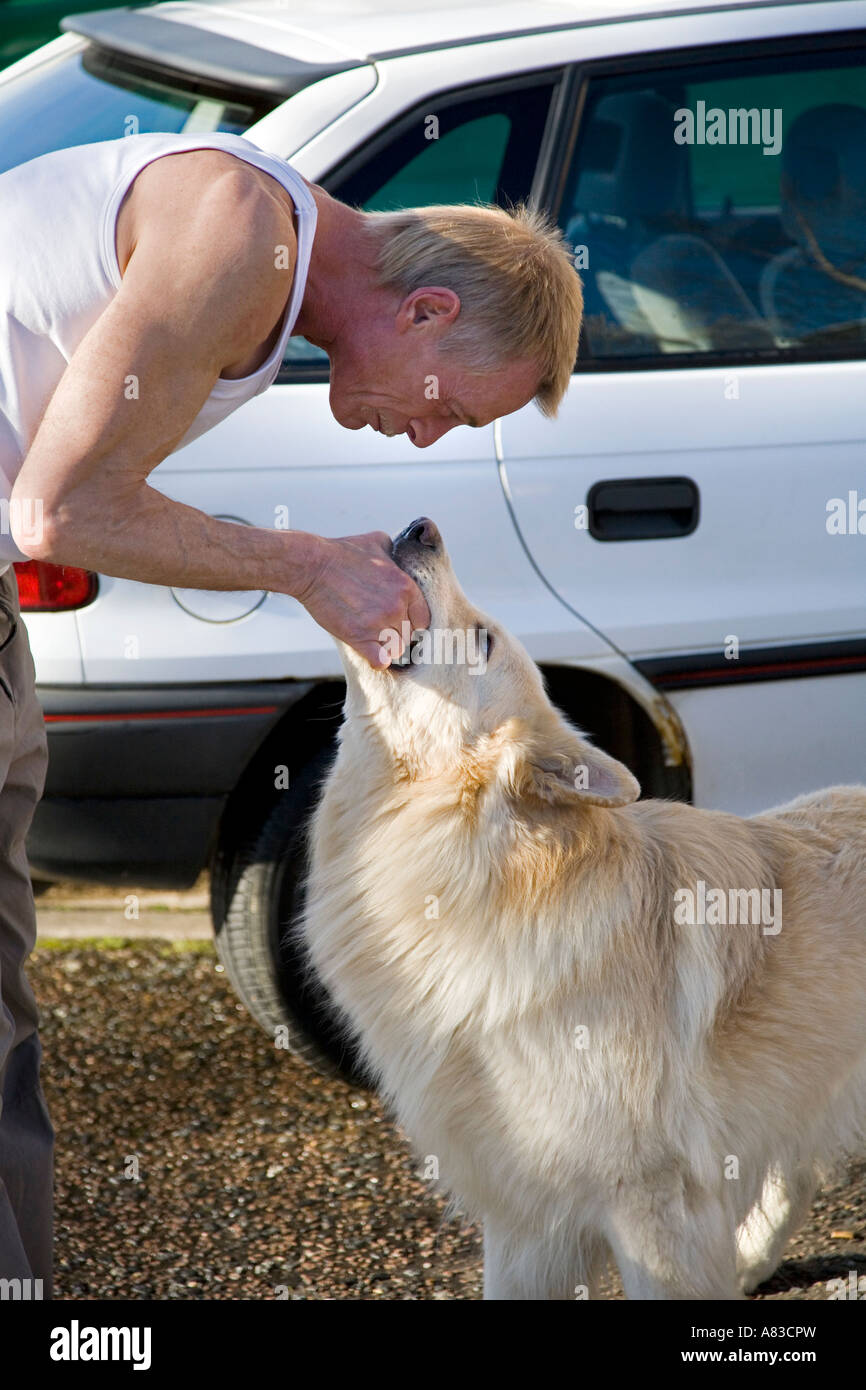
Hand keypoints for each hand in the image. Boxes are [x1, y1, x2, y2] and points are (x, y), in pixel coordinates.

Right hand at [296, 531, 430, 668]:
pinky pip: (380, 661)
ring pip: (396, 649)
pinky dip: (378, 660)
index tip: (400, 620)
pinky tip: (372, 653)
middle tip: (382, 627)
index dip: (412, 620)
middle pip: (409, 634)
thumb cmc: (342, 553)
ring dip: (387, 646)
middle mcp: (396, 607)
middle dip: (397, 632)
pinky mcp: (359, 637)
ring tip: (374, 637)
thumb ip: (395, 553)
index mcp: (406, 587)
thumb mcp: (378, 542)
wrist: (313, 566)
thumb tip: (398, 554)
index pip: (423, 618)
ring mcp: (378, 624)